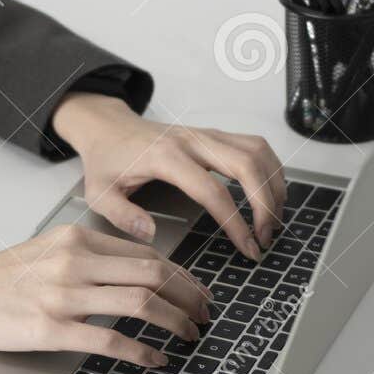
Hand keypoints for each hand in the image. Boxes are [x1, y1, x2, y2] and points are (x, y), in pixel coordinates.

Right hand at [0, 223, 211, 366]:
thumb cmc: (0, 279)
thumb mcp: (48, 250)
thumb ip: (90, 256)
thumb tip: (138, 273)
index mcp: (77, 238)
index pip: (147, 254)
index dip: (182, 275)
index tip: (198, 292)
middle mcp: (74, 261)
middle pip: (153, 273)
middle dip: (189, 296)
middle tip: (205, 315)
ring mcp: (63, 295)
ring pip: (140, 302)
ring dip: (175, 321)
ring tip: (189, 335)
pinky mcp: (51, 329)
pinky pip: (111, 339)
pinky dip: (142, 350)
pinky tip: (156, 359)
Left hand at [50, 92, 285, 258]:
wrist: (108, 126)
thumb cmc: (107, 160)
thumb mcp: (99, 193)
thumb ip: (122, 215)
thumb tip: (150, 234)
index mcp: (166, 157)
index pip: (213, 191)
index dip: (235, 222)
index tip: (248, 247)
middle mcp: (192, 141)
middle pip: (247, 165)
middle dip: (266, 203)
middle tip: (266, 236)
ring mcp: (206, 134)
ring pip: (257, 150)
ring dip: (274, 184)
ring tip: (274, 219)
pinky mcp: (214, 135)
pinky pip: (254, 145)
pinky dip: (270, 168)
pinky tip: (271, 193)